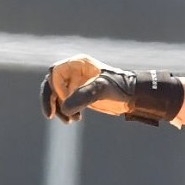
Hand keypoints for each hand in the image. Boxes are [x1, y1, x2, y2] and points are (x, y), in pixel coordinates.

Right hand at [39, 57, 183, 125]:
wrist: (133, 96)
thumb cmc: (120, 87)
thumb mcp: (101, 89)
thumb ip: (83, 96)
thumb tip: (64, 108)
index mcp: (78, 63)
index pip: (55, 73)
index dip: (55, 87)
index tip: (64, 101)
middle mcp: (74, 71)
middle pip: (51, 84)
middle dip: (50, 100)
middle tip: (50, 115)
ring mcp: (76, 83)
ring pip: (56, 95)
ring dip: (59, 108)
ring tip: (70, 121)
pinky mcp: (79, 95)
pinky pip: (65, 103)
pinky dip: (66, 112)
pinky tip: (76, 119)